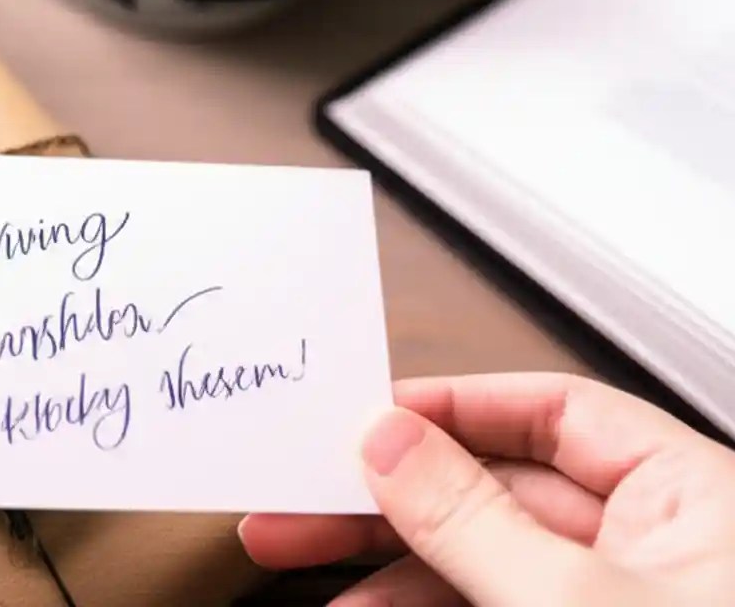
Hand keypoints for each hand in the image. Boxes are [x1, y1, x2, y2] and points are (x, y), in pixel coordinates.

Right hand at [239, 373, 734, 605]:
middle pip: (497, 484)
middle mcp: (654, 541)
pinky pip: (487, 604)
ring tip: (310, 567)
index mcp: (686, 495)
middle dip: (393, 494)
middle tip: (305, 499)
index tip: (367, 420)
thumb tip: (390, 444)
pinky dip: (423, 606)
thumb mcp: (565, 602)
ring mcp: (615, 600)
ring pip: (482, 553)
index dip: (454, 405)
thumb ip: (470, 519)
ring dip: (391, 563)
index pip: (553, 411)